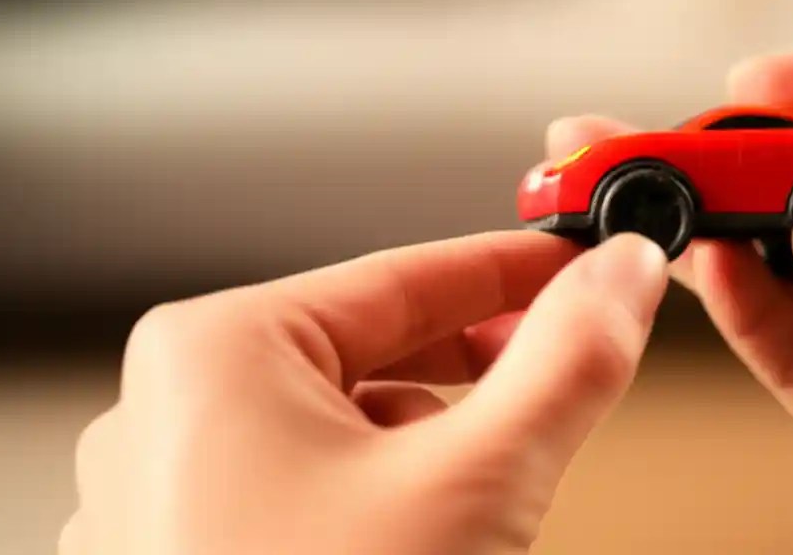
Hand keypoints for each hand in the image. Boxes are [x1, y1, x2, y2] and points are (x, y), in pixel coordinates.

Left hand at [62, 232, 668, 554]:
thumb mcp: (477, 483)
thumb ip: (564, 363)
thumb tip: (620, 281)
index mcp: (213, 356)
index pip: (408, 274)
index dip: (518, 268)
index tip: (589, 264)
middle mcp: (172, 416)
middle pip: (377, 349)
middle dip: (484, 361)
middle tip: (570, 362)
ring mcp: (172, 495)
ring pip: (347, 424)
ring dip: (439, 433)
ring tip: (502, 471)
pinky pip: (311, 486)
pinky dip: (387, 490)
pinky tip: (434, 531)